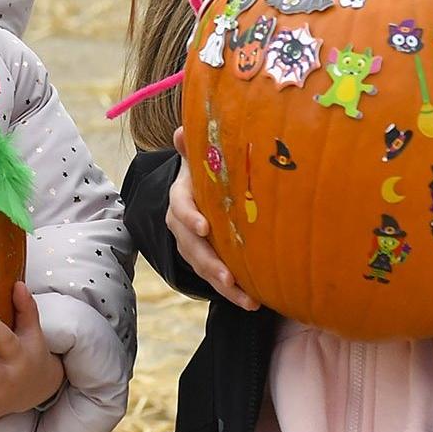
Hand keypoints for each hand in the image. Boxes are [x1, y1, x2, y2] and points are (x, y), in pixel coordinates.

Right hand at [166, 126, 256, 309]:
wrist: (204, 189)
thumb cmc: (208, 170)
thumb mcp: (202, 156)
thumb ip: (194, 146)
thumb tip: (182, 130)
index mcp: (181, 196)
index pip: (180, 206)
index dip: (190, 217)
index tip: (204, 227)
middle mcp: (182, 224)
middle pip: (191, 247)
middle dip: (209, 263)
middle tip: (228, 277)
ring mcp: (193, 245)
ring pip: (203, 267)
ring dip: (223, 285)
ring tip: (247, 299)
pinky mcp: (207, 260)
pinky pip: (216, 278)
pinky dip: (232, 292)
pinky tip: (253, 301)